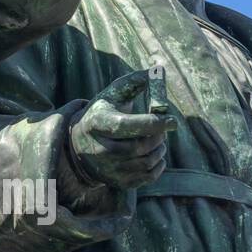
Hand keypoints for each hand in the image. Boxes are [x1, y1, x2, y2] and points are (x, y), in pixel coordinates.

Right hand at [66, 70, 172, 190]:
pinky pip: (147, 177)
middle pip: (140, 146)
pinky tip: (154, 154)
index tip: (173, 121)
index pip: (128, 126)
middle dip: (159, 137)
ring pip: (147, 161)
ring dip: (160, 149)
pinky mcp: (116, 181)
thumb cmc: (104, 113)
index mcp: (97, 123)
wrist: (78, 143)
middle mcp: (99, 148)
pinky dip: (158, 165)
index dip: (153, 124)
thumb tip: (159, 70)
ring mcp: (107, 168)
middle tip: (163, 128)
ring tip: (157, 141)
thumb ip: (135, 81)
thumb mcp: (113, 94)